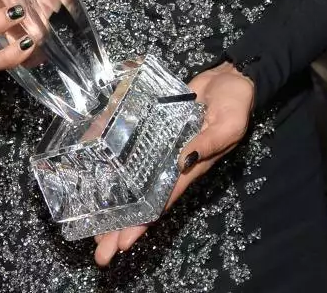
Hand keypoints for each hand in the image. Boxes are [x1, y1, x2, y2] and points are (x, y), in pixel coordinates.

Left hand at [92, 61, 255, 266]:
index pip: (162, 201)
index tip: (122, 243)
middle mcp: (172, 163)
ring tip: (90, 221)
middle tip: (97, 248)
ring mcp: (162, 147)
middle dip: (121, 224)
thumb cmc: (236, 104)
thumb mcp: (229, 125)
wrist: (232, 77)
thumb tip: (182, 161)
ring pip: (134, 178)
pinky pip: (134, 147)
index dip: (142, 223)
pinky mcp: (156, 129)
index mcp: (191, 169)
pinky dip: (115, 158)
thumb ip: (208, 143)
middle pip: (143, 199)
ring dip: (114, 200)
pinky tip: (95, 167)